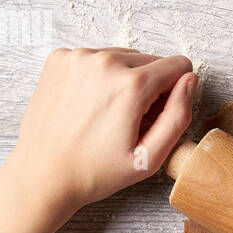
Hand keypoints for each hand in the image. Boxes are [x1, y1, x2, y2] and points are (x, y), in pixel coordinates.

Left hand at [3, 48, 195, 218]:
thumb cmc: (94, 172)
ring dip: (122, 80)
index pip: (178, 65)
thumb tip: (190, 80)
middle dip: (148, 87)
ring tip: (105, 114)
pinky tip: (87, 104)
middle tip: (127, 120)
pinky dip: (98, 77)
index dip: (174, 93)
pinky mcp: (60, 58)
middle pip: (151, 60)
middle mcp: (104, 61)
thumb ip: (179, 115)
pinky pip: (96, 58)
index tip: (153, 116)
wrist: (42, 176)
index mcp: (130, 85)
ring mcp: (77, 56)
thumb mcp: (149, 157)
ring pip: (123, 57)